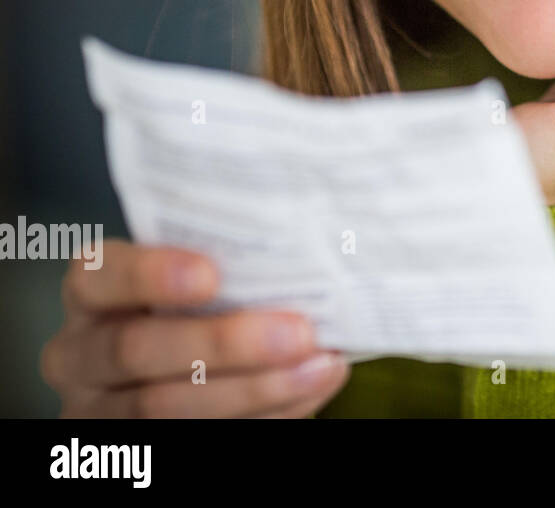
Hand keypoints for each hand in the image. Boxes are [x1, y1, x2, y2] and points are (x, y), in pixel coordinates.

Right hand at [40, 240, 349, 416]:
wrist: (185, 360)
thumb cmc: (199, 301)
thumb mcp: (198, 274)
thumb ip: (231, 265)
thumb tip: (308, 263)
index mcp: (92, 293)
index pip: (98, 275)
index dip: (148, 274)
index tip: (211, 274)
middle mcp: (82, 354)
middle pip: (134, 350)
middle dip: (222, 343)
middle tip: (298, 331)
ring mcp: (102, 408)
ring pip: (163, 406)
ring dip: (254, 388)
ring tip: (318, 366)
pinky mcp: (140, 445)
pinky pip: (200, 436)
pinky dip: (267, 413)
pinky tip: (309, 389)